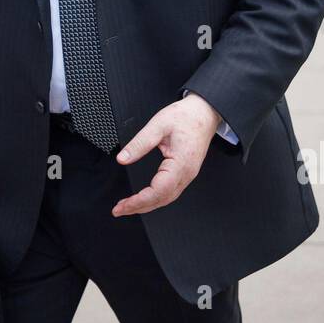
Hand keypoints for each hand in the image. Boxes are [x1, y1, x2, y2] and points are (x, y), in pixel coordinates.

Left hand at [113, 92, 220, 216]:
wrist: (204, 113)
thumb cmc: (185, 117)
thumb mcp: (158, 125)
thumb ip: (139, 143)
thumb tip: (122, 159)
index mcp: (181, 163)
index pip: (159, 190)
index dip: (139, 201)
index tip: (123, 205)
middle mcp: (186, 173)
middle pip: (162, 199)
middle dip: (139, 207)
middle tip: (119, 210)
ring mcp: (188, 175)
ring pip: (166, 198)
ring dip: (147, 205)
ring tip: (127, 206)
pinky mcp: (185, 173)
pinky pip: (170, 192)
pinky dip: (155, 199)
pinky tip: (144, 199)